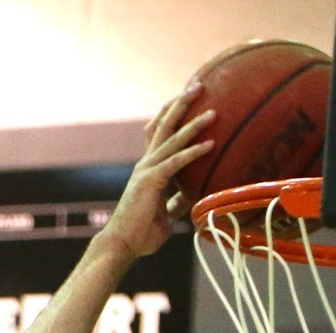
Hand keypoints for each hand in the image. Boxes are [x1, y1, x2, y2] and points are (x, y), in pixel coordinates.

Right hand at [96, 84, 215, 259]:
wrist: (123, 245)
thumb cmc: (142, 233)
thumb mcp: (165, 214)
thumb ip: (176, 203)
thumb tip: (190, 198)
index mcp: (148, 168)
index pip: (159, 133)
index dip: (171, 113)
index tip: (187, 98)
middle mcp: (146, 163)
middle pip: (164, 125)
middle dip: (181, 104)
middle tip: (198, 85)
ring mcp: (147, 170)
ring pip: (172, 139)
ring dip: (193, 123)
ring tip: (213, 111)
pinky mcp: (152, 181)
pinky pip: (176, 162)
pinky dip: (193, 152)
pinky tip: (210, 144)